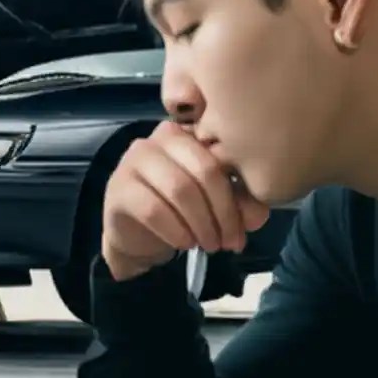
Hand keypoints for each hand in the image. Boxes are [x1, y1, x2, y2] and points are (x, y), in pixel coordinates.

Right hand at [102, 121, 270, 281]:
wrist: (135, 235)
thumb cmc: (180, 211)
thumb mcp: (218, 206)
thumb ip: (241, 204)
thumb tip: (257, 215)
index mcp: (191, 132)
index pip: (224, 155)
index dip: (238, 194)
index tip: (249, 226)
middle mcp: (159, 137)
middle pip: (204, 170)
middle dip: (223, 212)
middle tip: (230, 242)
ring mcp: (134, 160)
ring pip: (181, 189)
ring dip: (202, 224)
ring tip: (210, 245)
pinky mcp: (119, 189)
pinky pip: (154, 210)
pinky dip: (177, 231)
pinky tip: (184, 243)